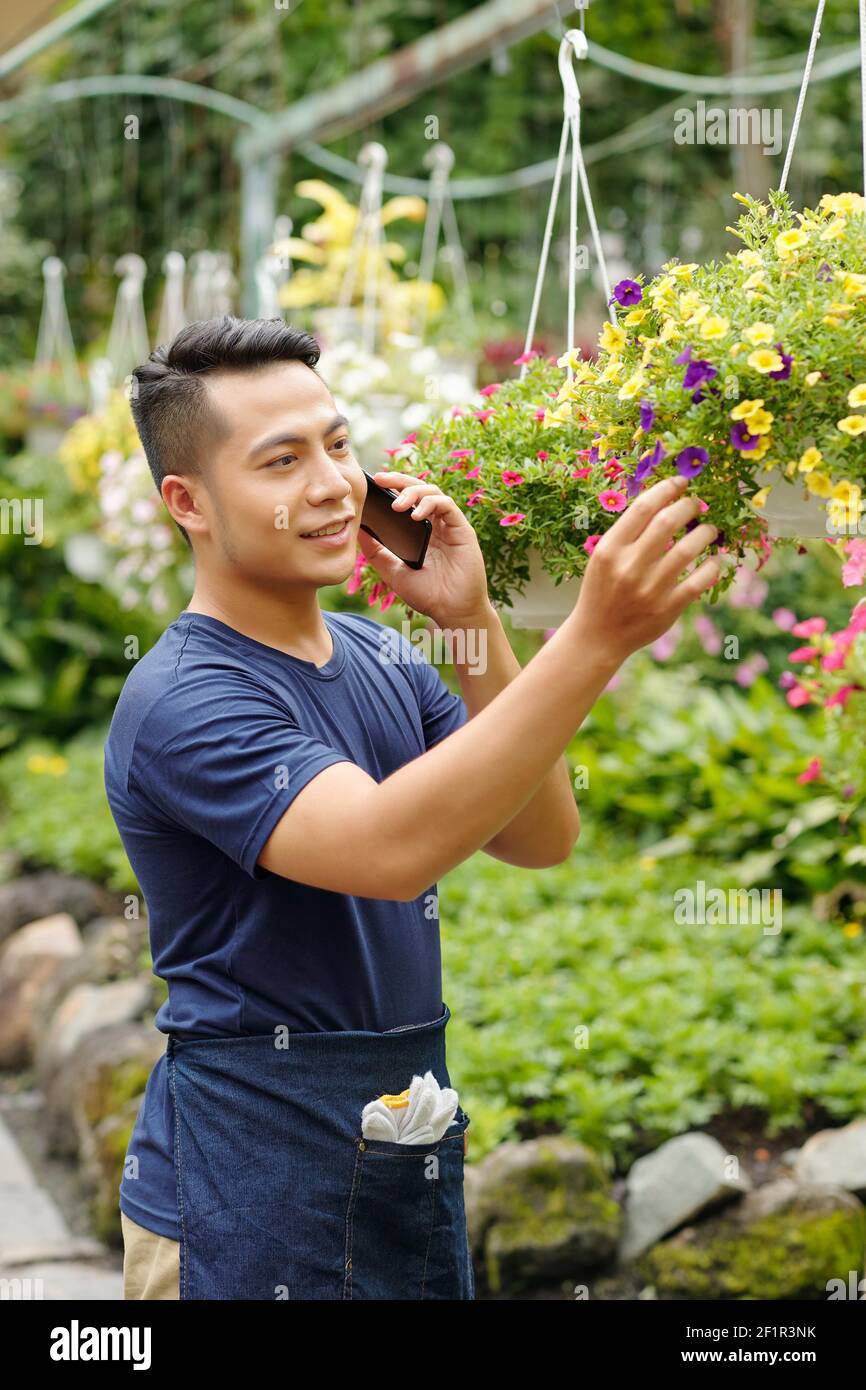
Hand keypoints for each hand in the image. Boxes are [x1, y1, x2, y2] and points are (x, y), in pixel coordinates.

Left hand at [357, 471, 491, 624]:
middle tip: (380, 479)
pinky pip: (447, 506)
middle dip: (399, 480)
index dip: (391, 488)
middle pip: (419, 489)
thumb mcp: (393, 571)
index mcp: (421, 531)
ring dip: (414, 492)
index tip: (372, 484)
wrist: (451, 613)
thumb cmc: (427, 595)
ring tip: (397, 505)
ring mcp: (450, 526)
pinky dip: (431, 504)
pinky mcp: (463, 530)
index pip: (406, 500)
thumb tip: (357, 530)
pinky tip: (417, 515)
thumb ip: (376, 552)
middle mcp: (436, 524)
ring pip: (433, 492)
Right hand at [569, 474, 721, 665]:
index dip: (667, 488)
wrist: (597, 636)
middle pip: (668, 521)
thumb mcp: (604, 558)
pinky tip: (713, 561)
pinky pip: (699, 581)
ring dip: (706, 533)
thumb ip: (628, 533)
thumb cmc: (602, 591)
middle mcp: (629, 567)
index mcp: (610, 549)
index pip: (643, 507)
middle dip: (689, 506)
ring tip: (710, 529)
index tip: (681, 482)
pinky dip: (712, 567)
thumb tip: (663, 499)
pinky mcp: (667, 609)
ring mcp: (649, 589)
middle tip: (696, 505)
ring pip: (688, 549)